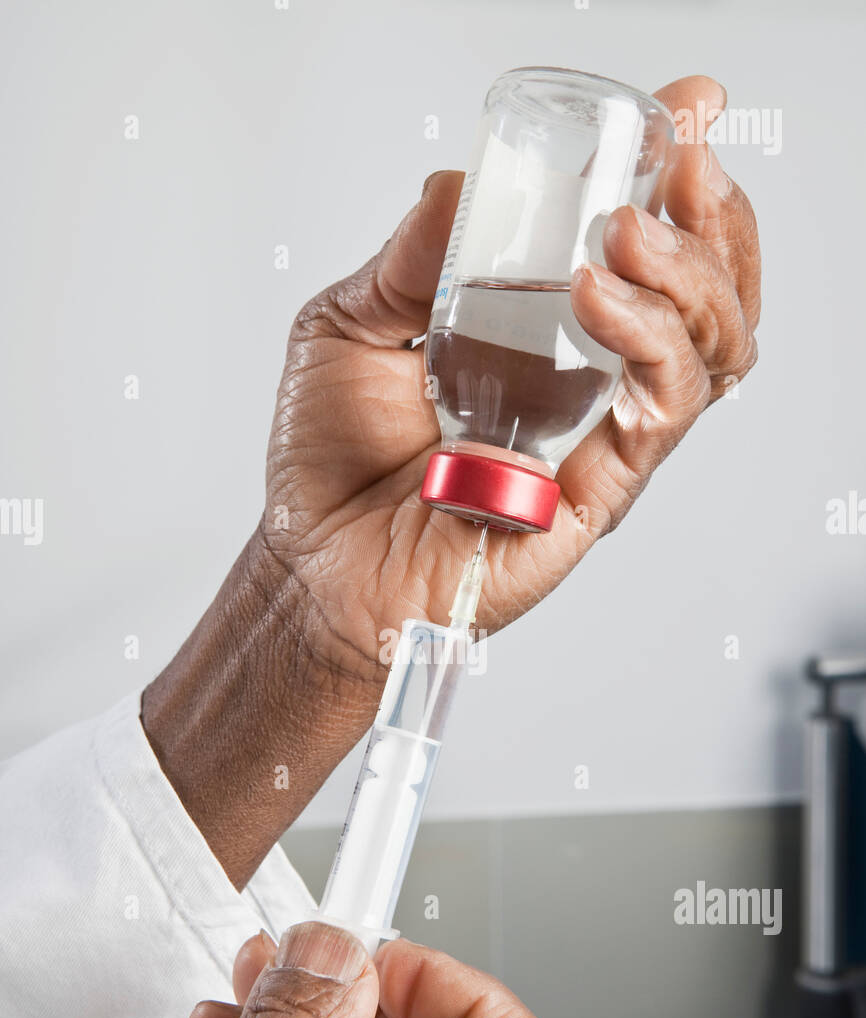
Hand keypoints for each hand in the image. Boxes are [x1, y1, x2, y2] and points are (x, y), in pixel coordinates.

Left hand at [142, 74, 759, 885]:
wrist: (313, 564)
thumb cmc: (331, 461)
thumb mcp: (351, 326)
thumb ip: (410, 258)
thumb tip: (458, 181)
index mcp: (542, 336)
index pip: (641, 251)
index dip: (678, 180)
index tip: (688, 110)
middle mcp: (586, 384)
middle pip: (705, 295)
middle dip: (710, 218)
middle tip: (676, 164)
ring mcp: (597, 441)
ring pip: (708, 350)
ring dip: (687, 274)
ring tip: (621, 231)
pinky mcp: (593, 497)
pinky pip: (659, 416)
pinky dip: (646, 345)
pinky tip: (593, 297)